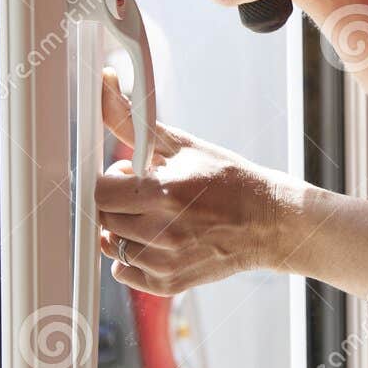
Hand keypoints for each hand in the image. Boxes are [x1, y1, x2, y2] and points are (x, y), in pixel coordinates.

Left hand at [96, 69, 279, 295]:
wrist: (267, 221)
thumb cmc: (227, 179)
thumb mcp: (183, 145)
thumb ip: (133, 121)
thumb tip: (105, 84)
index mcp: (163, 192)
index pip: (100, 190)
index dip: (112, 180)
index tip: (129, 177)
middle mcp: (161, 230)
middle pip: (104, 217)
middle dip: (118, 202)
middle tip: (146, 194)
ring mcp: (164, 261)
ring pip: (112, 244)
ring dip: (125, 229)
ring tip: (156, 217)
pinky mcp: (168, 282)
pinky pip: (124, 272)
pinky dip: (133, 258)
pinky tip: (159, 240)